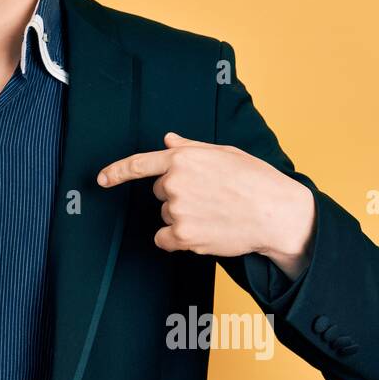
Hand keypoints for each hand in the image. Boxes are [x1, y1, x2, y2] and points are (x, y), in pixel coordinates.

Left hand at [96, 131, 314, 269]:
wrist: (276, 213)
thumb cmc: (255, 180)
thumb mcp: (224, 153)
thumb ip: (190, 148)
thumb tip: (168, 140)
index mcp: (182, 158)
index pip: (139, 164)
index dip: (116, 172)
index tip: (102, 179)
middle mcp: (174, 183)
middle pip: (160, 192)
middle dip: (178, 193)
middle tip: (210, 196)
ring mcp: (176, 210)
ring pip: (166, 215)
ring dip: (182, 216)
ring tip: (214, 213)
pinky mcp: (182, 236)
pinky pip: (164, 239)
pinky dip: (176, 239)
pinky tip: (203, 232)